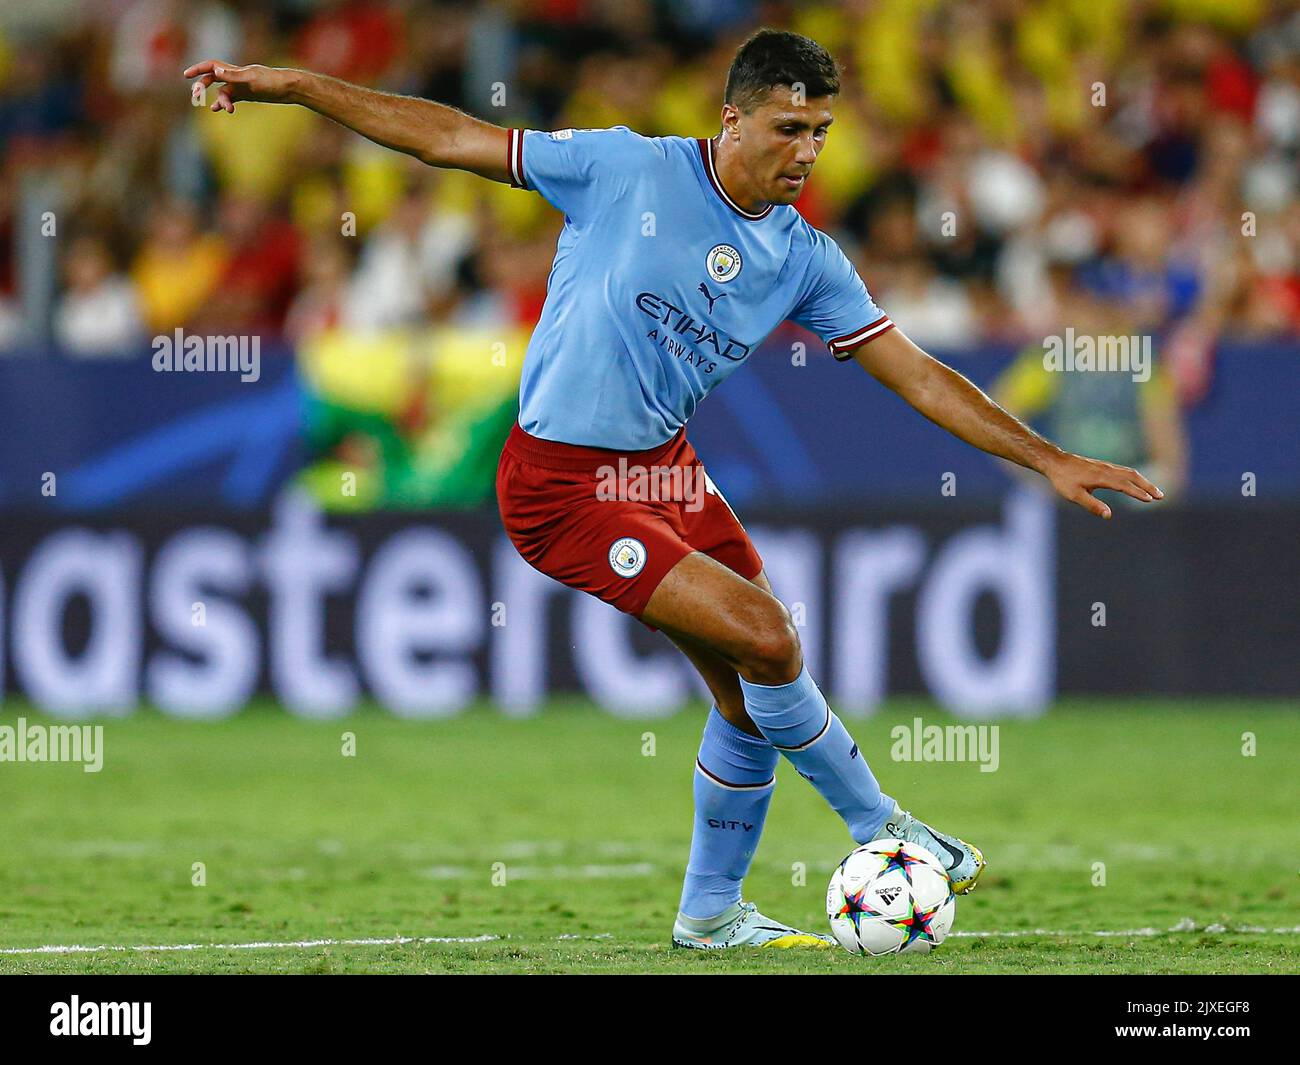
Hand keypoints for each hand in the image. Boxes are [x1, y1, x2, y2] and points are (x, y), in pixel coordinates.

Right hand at [183, 60, 295, 112]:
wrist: (289, 88)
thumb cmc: (272, 82)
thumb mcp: (251, 80)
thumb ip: (233, 76)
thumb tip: (215, 72)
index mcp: (235, 71)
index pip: (211, 67)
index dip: (198, 69)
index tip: (186, 75)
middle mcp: (236, 77)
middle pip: (213, 79)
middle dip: (202, 86)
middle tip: (195, 97)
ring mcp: (241, 86)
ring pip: (223, 93)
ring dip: (219, 101)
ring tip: (219, 109)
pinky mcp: (248, 95)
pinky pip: (231, 99)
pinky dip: (224, 103)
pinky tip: (220, 110)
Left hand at [1042, 452, 1163, 518]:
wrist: (1055, 462)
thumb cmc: (1063, 480)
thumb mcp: (1074, 495)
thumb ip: (1092, 505)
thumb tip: (1108, 515)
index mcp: (1102, 478)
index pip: (1125, 486)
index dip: (1138, 493)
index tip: (1150, 500)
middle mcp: (1107, 470)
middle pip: (1133, 476)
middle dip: (1148, 486)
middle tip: (1161, 496)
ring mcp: (1106, 466)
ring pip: (1130, 472)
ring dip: (1144, 481)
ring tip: (1154, 492)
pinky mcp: (1103, 466)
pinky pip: (1123, 470)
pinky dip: (1135, 477)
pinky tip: (1137, 482)